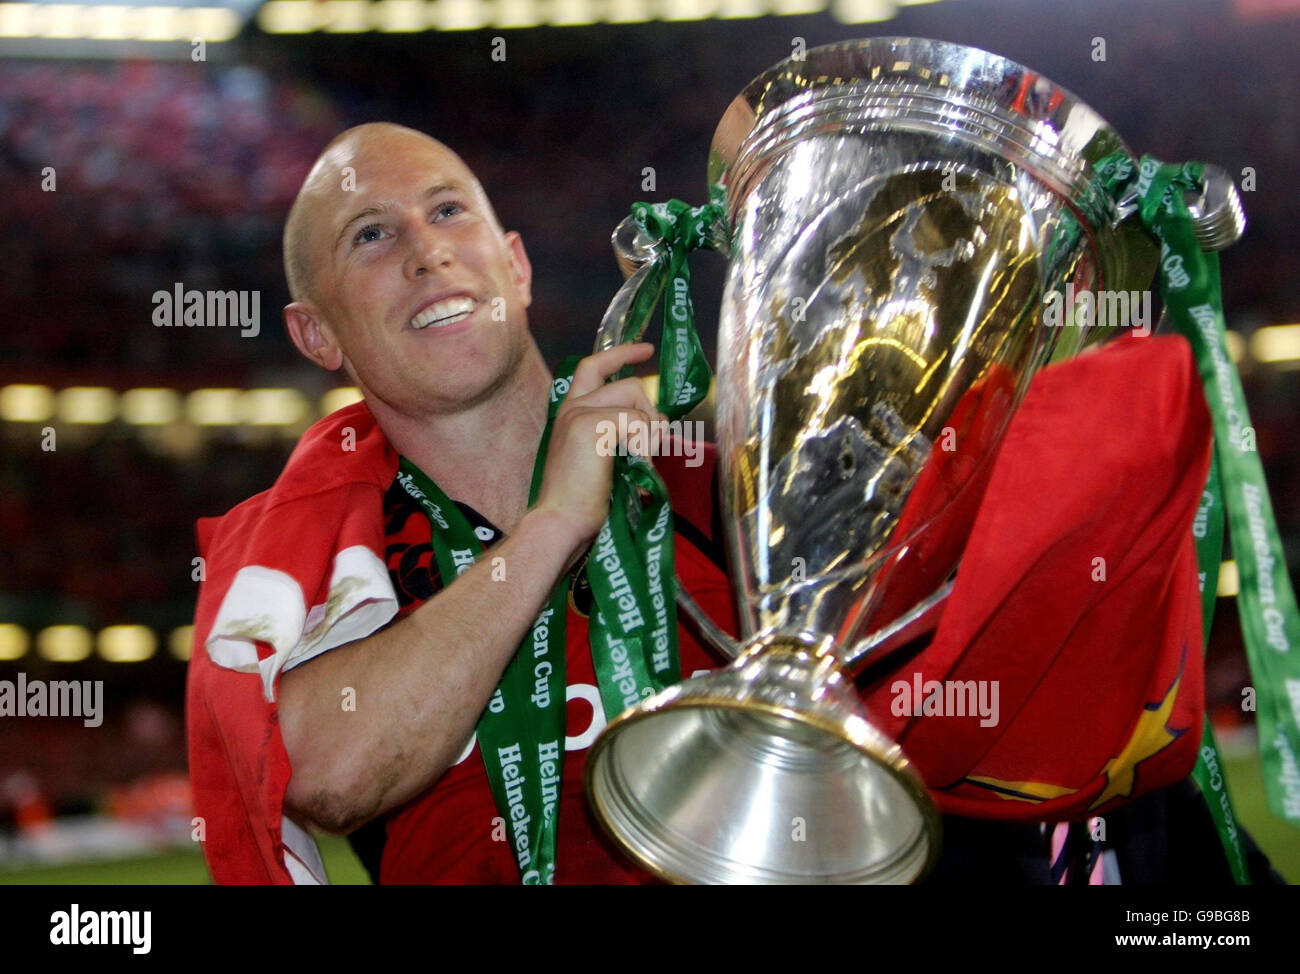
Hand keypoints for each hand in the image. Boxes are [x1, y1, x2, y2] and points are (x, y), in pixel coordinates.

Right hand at [530, 343, 664, 565]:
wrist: (561, 522)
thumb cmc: (582, 502)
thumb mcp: (604, 459)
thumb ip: (622, 434)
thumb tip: (658, 423)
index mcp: (570, 413)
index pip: (593, 366)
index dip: (621, 353)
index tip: (646, 349)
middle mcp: (571, 407)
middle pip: (628, 384)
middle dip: (651, 409)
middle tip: (651, 444)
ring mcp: (578, 414)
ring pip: (635, 397)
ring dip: (650, 429)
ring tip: (640, 460)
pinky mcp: (590, 426)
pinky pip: (637, 420)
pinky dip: (645, 442)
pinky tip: (635, 463)